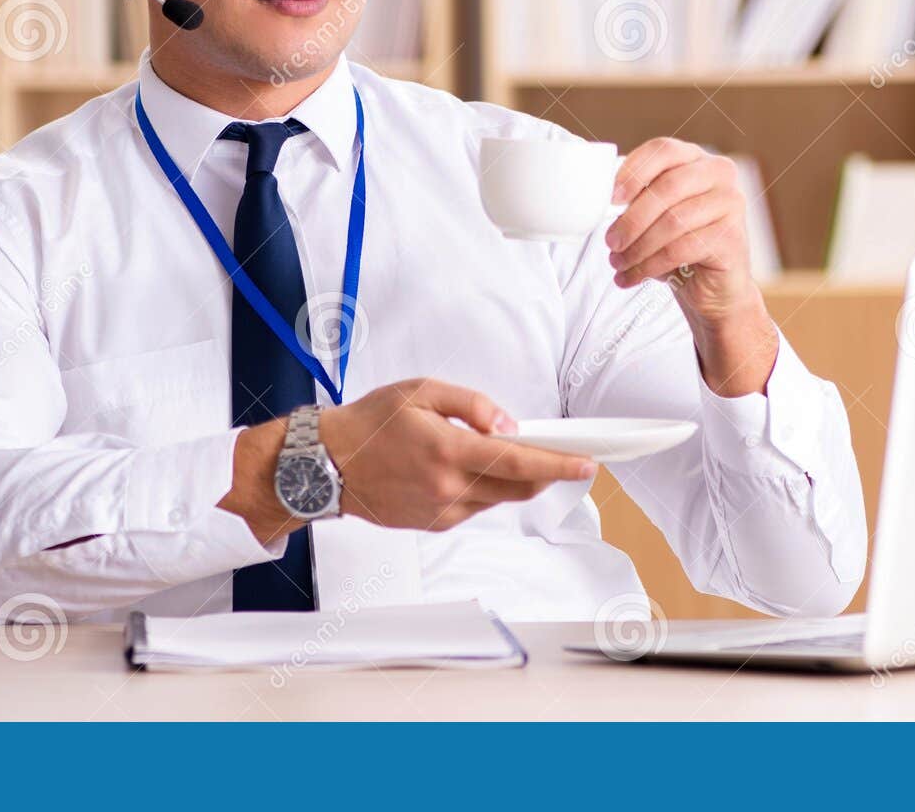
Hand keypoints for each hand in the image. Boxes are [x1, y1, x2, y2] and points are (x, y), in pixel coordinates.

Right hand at [317, 378, 595, 530]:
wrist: (327, 463)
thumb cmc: (371, 421)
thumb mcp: (421, 391)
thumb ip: (470, 405)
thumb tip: (508, 425)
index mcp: (449, 451)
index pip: (519, 463)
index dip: (558, 465)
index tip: (586, 464)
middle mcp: (449, 488)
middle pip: (518, 489)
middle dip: (545, 474)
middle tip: (562, 458)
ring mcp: (442, 511)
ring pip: (497, 500)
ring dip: (512, 481)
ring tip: (503, 455)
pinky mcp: (434, 523)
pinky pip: (474, 508)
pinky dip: (483, 490)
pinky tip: (465, 471)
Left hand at [606, 137, 778, 394]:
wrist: (714, 287)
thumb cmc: (678, 245)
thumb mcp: (655, 215)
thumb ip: (637, 197)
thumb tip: (598, 195)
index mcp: (696, 158)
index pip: (662, 150)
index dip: (633, 172)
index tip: (610, 199)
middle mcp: (719, 173)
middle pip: (667, 187)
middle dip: (631, 218)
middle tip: (610, 241)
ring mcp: (731, 203)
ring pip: (673, 221)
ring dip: (637, 247)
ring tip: (617, 263)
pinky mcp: (732, 238)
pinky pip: (682, 249)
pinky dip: (650, 265)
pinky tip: (633, 277)